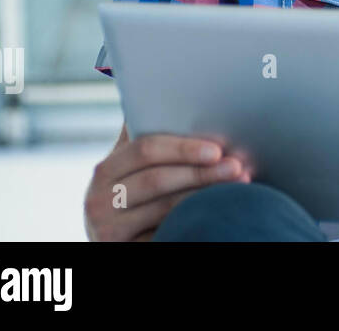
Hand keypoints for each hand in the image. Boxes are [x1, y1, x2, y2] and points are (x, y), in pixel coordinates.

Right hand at [84, 124, 252, 240]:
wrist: (115, 240)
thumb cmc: (133, 194)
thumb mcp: (129, 167)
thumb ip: (143, 134)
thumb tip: (162, 89)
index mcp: (105, 169)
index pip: (146, 149)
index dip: (184, 148)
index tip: (217, 149)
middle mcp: (99, 200)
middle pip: (158, 179)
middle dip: (202, 172)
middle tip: (237, 166)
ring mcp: (108, 229)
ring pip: (166, 209)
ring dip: (207, 195)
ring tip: (239, 185)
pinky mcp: (121, 250)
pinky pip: (165, 233)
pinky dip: (194, 221)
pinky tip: (218, 214)